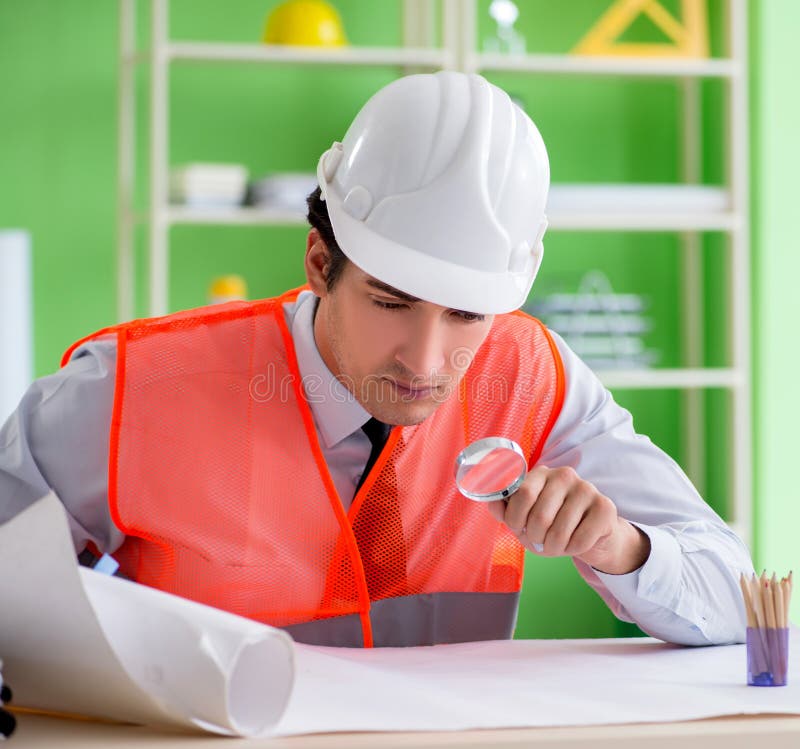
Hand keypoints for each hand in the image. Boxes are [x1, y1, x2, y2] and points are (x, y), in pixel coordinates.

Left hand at [487, 465, 650, 573]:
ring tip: (556, 545)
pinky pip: (580, 540)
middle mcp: (565, 475)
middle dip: (535, 538)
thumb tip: (490, 500)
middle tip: (539, 542)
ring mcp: (587, 489)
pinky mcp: (605, 507)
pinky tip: (575, 543)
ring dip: (554, 548)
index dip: (515, 520)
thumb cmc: (550, 524)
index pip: (522, 495)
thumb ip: (504, 508)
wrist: (589, 534)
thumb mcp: (524, 517)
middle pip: (539, 516)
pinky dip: (572, 550)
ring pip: (559, 531)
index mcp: (541, 473)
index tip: (518, 529)